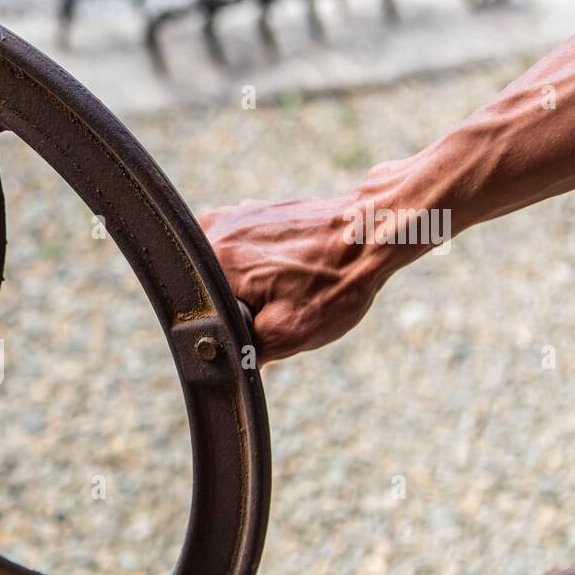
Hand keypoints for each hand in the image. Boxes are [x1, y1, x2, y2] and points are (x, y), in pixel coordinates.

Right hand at [198, 189, 395, 364]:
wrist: (378, 229)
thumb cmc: (336, 281)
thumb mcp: (288, 334)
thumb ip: (243, 352)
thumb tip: (222, 362)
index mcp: (212, 261)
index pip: (196, 311)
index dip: (225, 330)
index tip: (258, 330)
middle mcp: (214, 230)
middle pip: (208, 289)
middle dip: (237, 306)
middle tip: (279, 307)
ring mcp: (234, 215)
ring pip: (225, 272)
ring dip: (249, 287)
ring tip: (291, 288)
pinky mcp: (254, 211)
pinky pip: (243, 252)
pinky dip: (261, 267)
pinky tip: (293, 272)